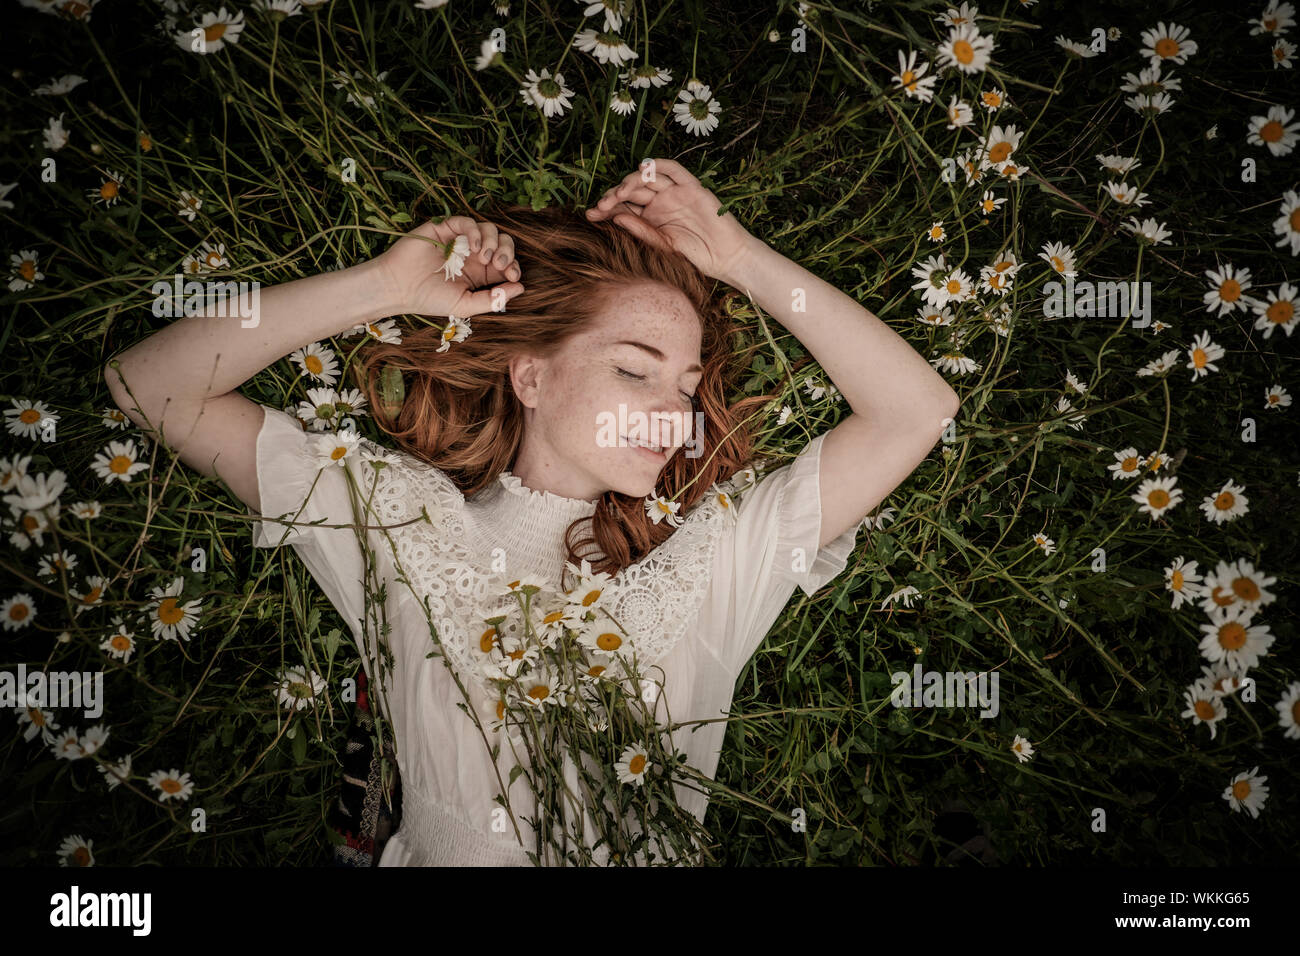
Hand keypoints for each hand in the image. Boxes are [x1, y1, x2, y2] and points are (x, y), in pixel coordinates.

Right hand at [371, 216, 523, 317]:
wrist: (399, 287)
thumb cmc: (429, 299)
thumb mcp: (465, 305)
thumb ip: (493, 299)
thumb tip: (521, 288)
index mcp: (480, 273)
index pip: (506, 263)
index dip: (514, 266)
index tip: (512, 276)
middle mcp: (472, 255)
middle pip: (502, 243)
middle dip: (508, 252)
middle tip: (499, 265)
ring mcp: (460, 240)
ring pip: (489, 229)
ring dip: (493, 242)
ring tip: (484, 257)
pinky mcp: (446, 228)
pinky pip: (468, 222)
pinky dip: (476, 231)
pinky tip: (475, 247)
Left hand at [584, 158, 755, 283]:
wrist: (725, 258)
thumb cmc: (695, 256)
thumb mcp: (662, 246)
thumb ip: (641, 230)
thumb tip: (615, 217)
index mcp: (650, 218)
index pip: (623, 207)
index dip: (606, 208)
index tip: (590, 216)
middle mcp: (660, 203)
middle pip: (631, 191)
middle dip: (612, 197)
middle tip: (599, 207)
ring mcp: (675, 193)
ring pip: (647, 179)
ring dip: (629, 182)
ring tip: (616, 196)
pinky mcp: (691, 187)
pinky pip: (673, 170)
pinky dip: (658, 166)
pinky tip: (641, 171)